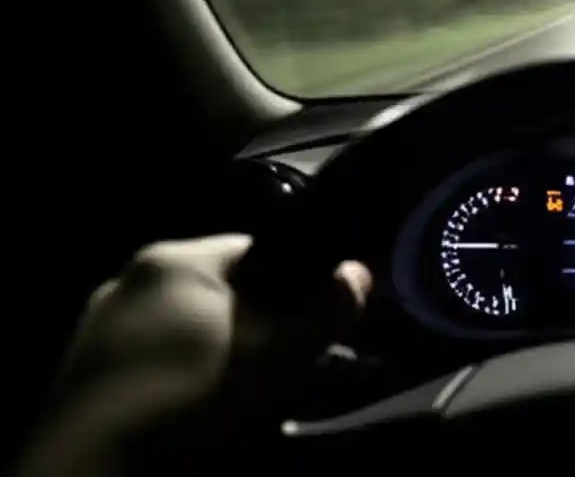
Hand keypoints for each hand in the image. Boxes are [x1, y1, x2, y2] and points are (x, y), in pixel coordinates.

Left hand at [19, 235, 371, 476]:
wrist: (91, 463)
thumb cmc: (193, 398)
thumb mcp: (275, 360)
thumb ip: (324, 315)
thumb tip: (360, 273)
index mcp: (177, 260)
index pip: (255, 251)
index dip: (294, 282)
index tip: (311, 320)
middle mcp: (131, 278)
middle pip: (218, 289)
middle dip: (252, 320)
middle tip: (280, 361)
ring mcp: (99, 323)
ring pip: (181, 324)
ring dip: (212, 347)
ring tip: (238, 388)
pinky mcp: (83, 366)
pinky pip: (149, 354)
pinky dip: (175, 370)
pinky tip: (192, 405)